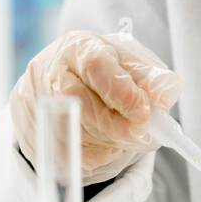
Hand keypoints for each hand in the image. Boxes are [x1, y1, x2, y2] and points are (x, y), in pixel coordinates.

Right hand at [10, 31, 181, 183]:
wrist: (68, 82)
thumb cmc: (107, 70)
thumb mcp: (132, 63)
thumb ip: (150, 76)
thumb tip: (162, 96)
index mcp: (78, 46)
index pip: (96, 66)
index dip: (123, 93)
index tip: (145, 113)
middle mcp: (50, 72)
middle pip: (80, 103)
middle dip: (117, 126)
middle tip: (142, 135)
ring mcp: (38, 104)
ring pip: (74, 131)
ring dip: (110, 141)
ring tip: (129, 136)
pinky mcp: (38, 133)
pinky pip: (69, 154)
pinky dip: (97, 155)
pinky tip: (111, 145)